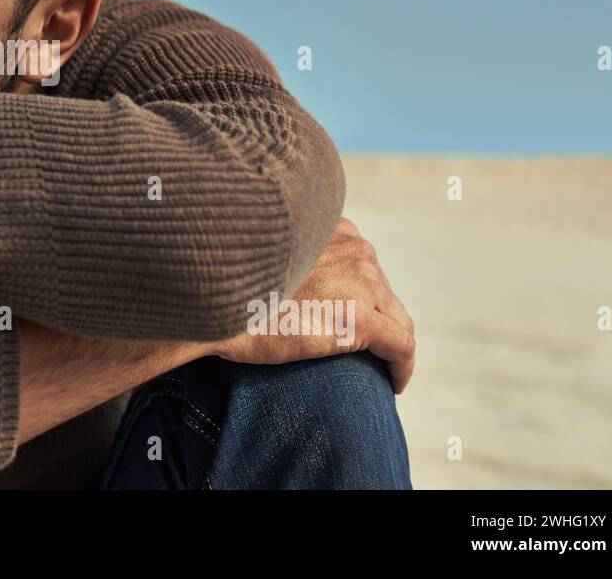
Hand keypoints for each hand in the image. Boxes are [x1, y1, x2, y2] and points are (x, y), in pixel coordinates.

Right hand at [215, 217, 416, 393]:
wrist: (210, 300)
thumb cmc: (224, 282)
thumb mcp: (262, 253)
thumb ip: (290, 256)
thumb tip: (292, 282)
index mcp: (328, 227)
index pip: (361, 262)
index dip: (359, 292)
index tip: (348, 314)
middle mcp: (352, 247)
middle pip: (381, 290)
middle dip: (375, 317)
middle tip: (361, 349)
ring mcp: (360, 282)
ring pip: (397, 318)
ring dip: (391, 343)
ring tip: (379, 369)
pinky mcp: (360, 320)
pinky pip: (400, 346)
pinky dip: (401, 367)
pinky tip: (394, 384)